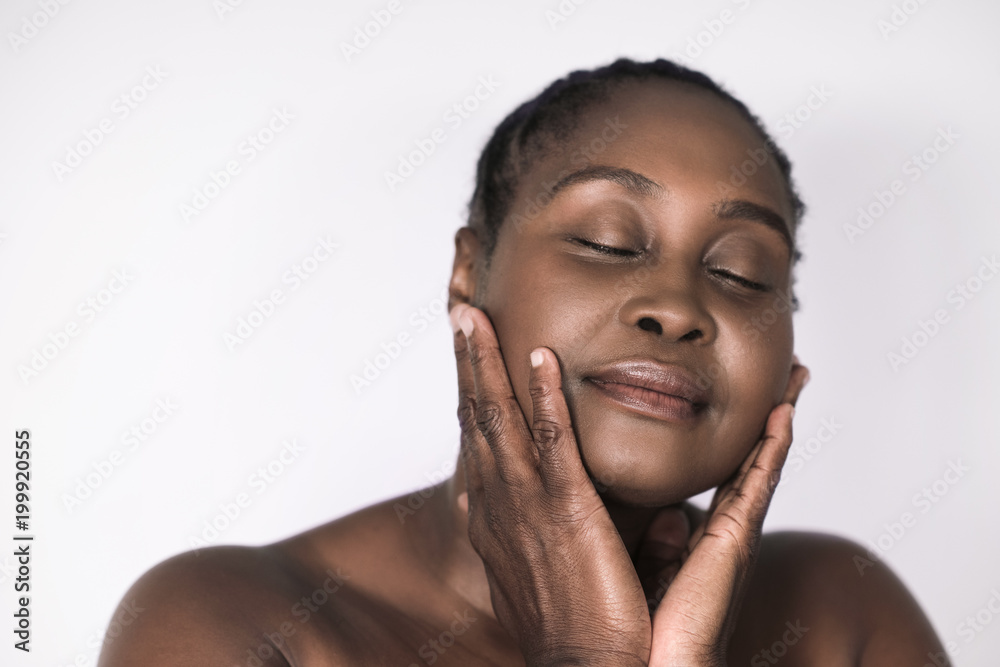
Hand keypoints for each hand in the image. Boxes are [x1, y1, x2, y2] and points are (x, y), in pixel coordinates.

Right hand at [451, 303, 652, 666]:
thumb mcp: (538, 574)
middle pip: (479, 420)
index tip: (468, 360)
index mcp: (496, 520)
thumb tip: (539, 510)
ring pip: (500, 420)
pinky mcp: (567, 511)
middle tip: (462, 316)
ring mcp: (530, 505)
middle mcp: (501, 505)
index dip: (471, 397)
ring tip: (476, 317)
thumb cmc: (570, 629)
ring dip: (488, 364)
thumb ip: (540, 535)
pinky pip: (550, 441)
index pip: (478, 445)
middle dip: (469, 365)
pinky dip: (540, 395)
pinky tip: (538, 356)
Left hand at [644, 359, 809, 665]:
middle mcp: (724, 529)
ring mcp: (734, 532)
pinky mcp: (734, 540)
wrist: (637, 665)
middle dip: (771, 419)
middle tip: (789, 374)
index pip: (719, 472)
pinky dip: (773, 446)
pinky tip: (783, 412)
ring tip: (797, 377)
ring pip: (762, 461)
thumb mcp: (634, 564)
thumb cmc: (630, 626)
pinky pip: (757, 481)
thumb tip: (664, 516)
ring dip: (781, 419)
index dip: (738, 437)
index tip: (749, 400)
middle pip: (752, 460)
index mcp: (697, 533)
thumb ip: (653, 540)